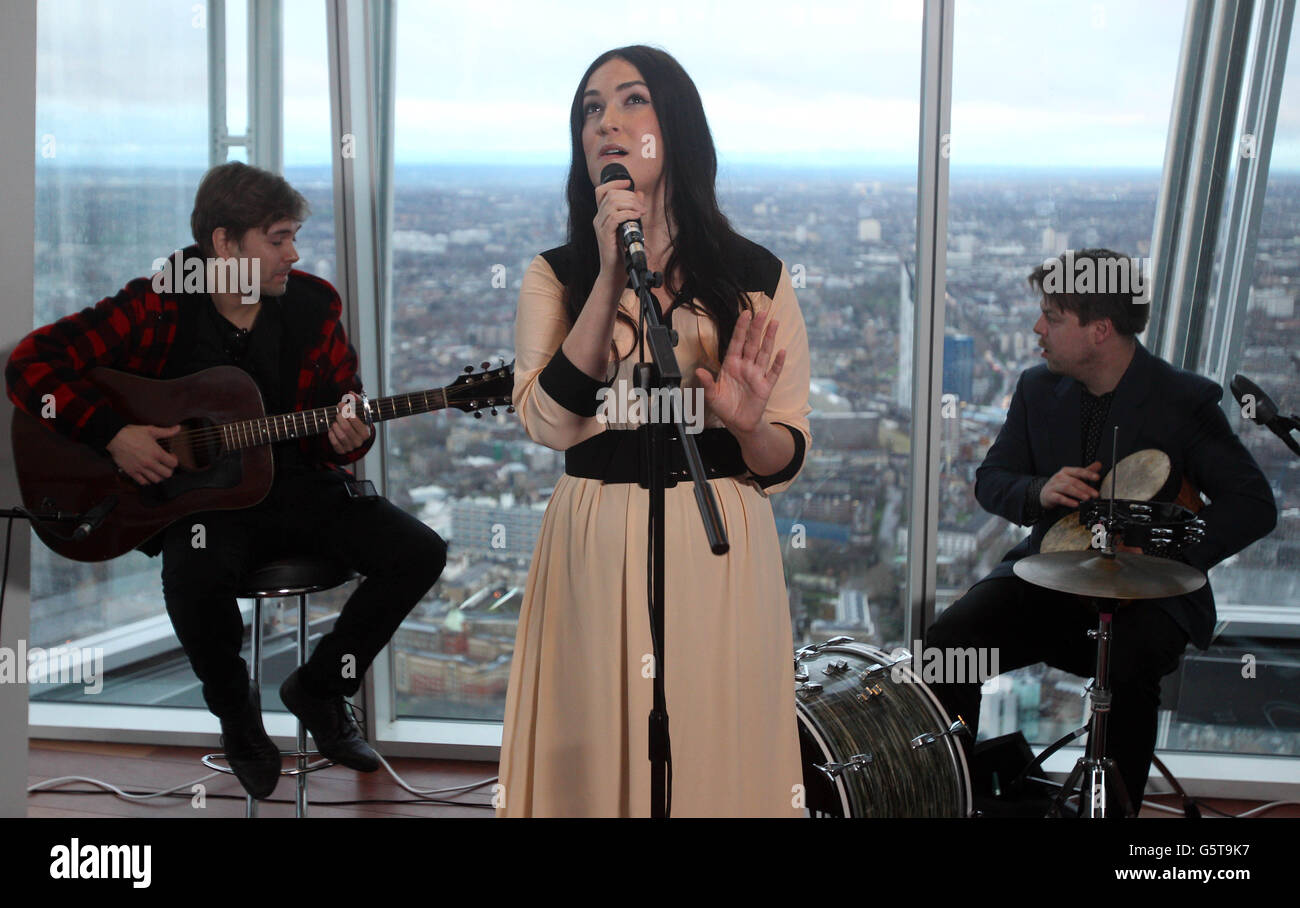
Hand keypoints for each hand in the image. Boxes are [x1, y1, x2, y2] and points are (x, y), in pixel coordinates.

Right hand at [107, 424, 180, 484]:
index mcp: (156, 453)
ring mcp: (140, 469)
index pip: (173, 464)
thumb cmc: (131, 434)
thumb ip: (166, 432)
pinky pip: (143, 482)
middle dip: (169, 469)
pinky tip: (147, 474)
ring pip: (156, 480)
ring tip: (157, 470)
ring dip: (159, 476)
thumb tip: (178, 428)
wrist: (114, 438)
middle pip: (167, 474)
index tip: (171, 457)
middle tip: (165, 465)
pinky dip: (147, 480)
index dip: (174, 460)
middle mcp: (149, 463)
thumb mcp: (151, 430)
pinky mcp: (131, 472)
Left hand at [328, 393, 371, 454]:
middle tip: (338, 414)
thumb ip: (356, 402)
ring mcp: (351, 447)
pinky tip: (332, 430)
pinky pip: (334, 443)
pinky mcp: (342, 451)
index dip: (345, 410)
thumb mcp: (360, 413)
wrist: (356, 440)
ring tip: (335, 423)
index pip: (354, 419)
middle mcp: (360, 441)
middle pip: (346, 427)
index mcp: (366, 432)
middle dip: (339, 418)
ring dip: (335, 426)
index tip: (341, 404)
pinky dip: (331, 435)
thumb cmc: (357, 423)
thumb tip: (350, 393)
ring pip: (340, 435)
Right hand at [592, 178, 644, 287]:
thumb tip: (639, 193)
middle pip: (610, 194)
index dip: (614, 182)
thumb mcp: (629, 227)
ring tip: (641, 212)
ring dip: (630, 204)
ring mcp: (600, 226)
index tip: (628, 182)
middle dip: (629, 196)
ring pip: (612, 203)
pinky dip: (628, 214)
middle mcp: (598, 218)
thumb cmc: (622, 252)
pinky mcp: (605, 234)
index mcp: (602, 215)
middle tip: (641, 206)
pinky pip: (615, 217)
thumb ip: (632, 209)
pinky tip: (637, 216)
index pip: (601, 190)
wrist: (615, 272)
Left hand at [696, 309, 785, 436]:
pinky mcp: (765, 386)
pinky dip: (777, 363)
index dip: (741, 328)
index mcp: (731, 365)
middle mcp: (745, 366)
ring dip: (769, 338)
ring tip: (774, 323)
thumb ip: (706, 383)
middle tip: (762, 312)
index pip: (737, 342)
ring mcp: (756, 375)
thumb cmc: (724, 406)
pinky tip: (782, 352)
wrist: (738, 423)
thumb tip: (699, 371)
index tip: (745, 314)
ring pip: (764, 353)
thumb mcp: (711, 396)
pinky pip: (773, 372)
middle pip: (752, 343)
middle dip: (757, 327)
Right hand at [1041, 460, 1102, 508]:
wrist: (1045, 494)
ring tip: (1087, 498)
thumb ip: (1086, 471)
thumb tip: (1098, 464)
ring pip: (1067, 488)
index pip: (1078, 471)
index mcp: (1066, 471)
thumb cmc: (1060, 485)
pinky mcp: (1049, 495)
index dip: (1088, 474)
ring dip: (1078, 493)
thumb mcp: (1073, 477)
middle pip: (1074, 481)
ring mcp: (1053, 486)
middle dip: (1086, 488)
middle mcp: (1059, 477)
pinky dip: (1068, 501)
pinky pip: (1059, 498)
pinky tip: (1075, 504)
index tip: (1097, 477)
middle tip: (1095, 494)